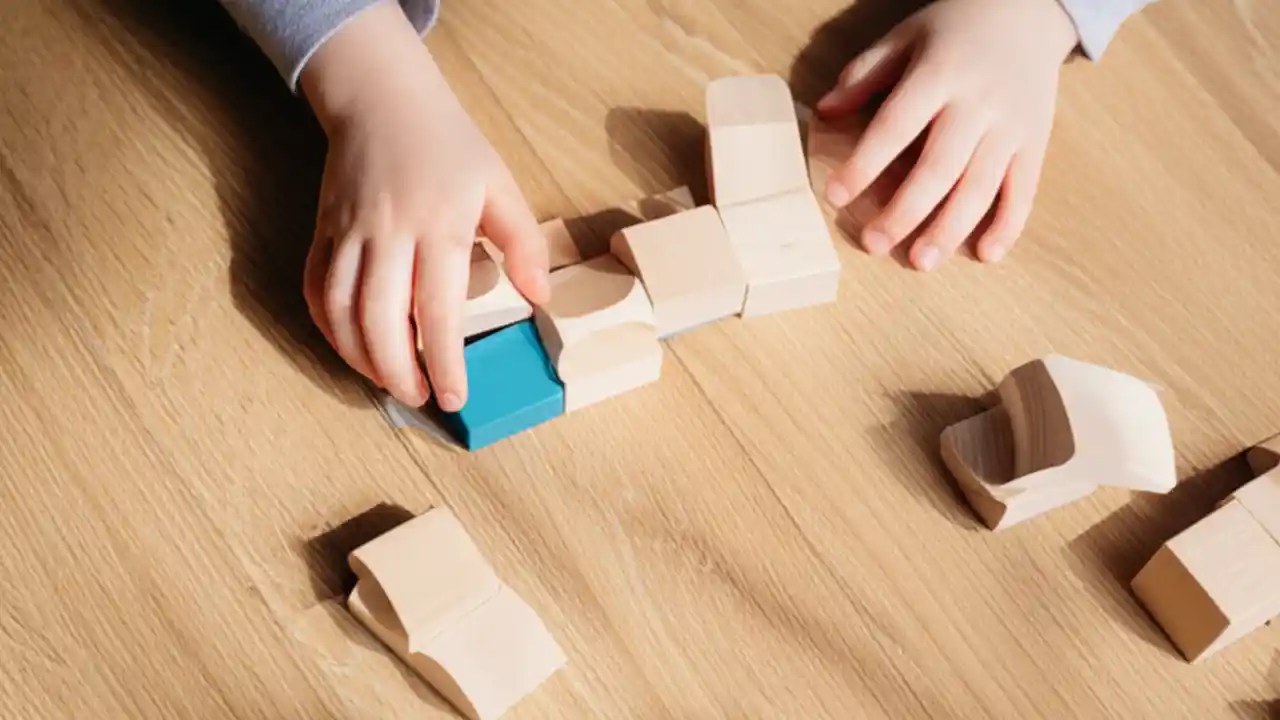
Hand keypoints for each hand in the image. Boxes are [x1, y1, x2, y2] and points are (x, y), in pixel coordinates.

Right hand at [299, 1, 548, 409]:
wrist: (381, 97)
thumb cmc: (448, 143)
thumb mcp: (500, 184)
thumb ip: (523, 243)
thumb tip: (540, 297)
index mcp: (438, 223)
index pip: (439, 308)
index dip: (443, 360)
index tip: (454, 397)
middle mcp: (388, 232)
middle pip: (380, 319)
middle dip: (397, 371)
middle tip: (420, 397)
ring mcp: (348, 232)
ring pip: (340, 311)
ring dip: (360, 358)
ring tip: (388, 382)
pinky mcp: (323, 230)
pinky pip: (314, 289)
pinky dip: (328, 329)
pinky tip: (351, 348)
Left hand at [816, 0, 1078, 269]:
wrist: (1031, 9)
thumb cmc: (955, 27)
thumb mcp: (906, 37)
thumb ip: (865, 74)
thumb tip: (824, 112)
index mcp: (939, 74)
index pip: (896, 125)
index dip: (865, 164)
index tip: (836, 196)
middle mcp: (978, 103)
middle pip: (939, 167)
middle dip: (905, 211)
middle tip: (874, 245)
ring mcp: (1011, 126)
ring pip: (980, 186)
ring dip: (950, 228)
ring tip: (920, 261)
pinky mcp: (1036, 142)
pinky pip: (1024, 190)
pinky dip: (1008, 225)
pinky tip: (985, 254)